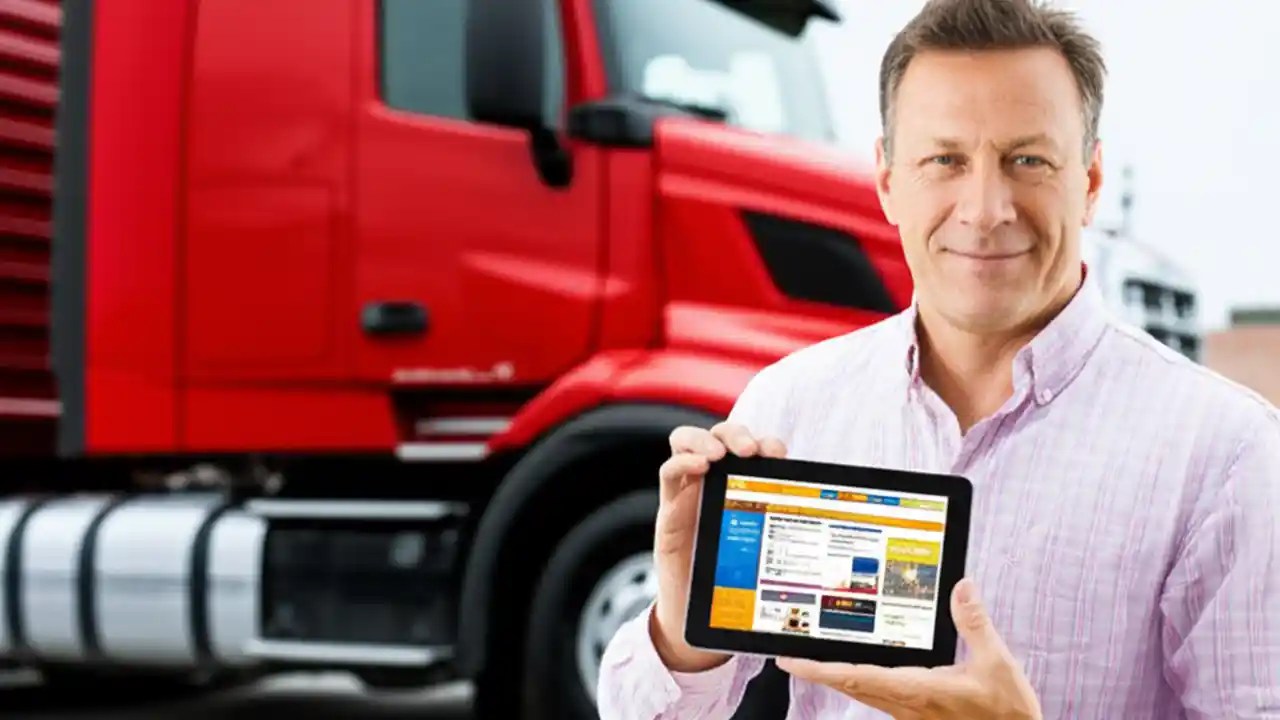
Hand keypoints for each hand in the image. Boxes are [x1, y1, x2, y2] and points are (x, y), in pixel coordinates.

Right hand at [650, 421, 786, 671]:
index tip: (779, 456)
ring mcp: (689, 493)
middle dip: (737, 434)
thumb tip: (830, 527)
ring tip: (718, 455)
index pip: (751, 450)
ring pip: (687, 442)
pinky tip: (699, 466)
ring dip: (705, 440)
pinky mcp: (669, 511)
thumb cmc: (734, 582)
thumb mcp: (765, 552)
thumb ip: (786, 536)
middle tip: (751, 452)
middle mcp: (714, 485)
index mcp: (741, 489)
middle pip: (720, 437)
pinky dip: (682, 462)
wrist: (700, 617)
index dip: (766, 444)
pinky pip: (669, 473)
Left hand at [777, 578, 1041, 719]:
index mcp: (917, 689)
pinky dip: (858, 681)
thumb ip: (974, 623)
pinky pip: (877, 696)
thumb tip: (962, 586)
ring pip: (861, 692)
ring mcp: (909, 712)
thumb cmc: (1007, 713)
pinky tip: (856, 671)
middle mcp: (905, 703)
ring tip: (811, 659)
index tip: (789, 660)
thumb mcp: (996, 663)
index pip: (856, 676)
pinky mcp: (916, 714)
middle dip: (816, 670)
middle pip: (848, 685)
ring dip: (834, 676)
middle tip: (787, 655)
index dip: (819, 669)